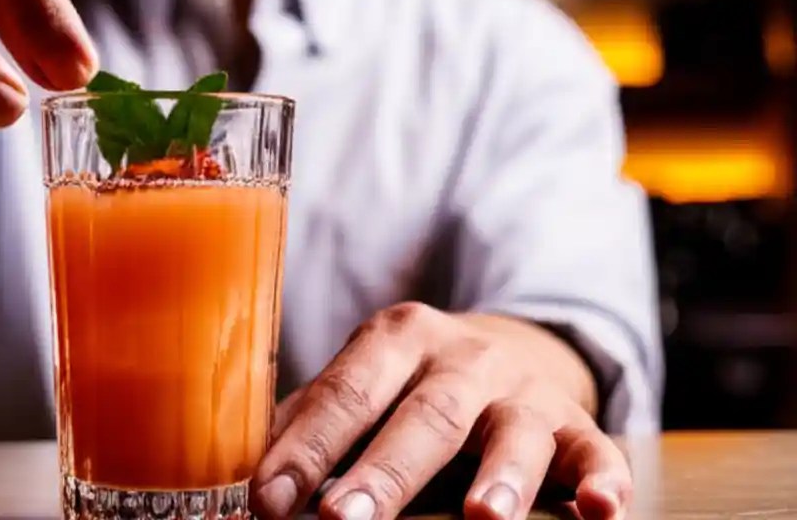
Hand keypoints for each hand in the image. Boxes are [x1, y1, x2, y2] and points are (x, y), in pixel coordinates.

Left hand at [252, 302, 630, 519]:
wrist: (507, 349)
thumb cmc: (406, 383)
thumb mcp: (359, 383)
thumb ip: (306, 425)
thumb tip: (239, 484)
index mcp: (394, 339)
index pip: (344, 393)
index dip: (304, 449)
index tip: (268, 500)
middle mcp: (463, 357)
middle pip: (423, 416)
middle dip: (384, 472)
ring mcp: (523, 390)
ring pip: (514, 433)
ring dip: (499, 478)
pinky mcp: (577, 423)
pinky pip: (597, 450)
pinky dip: (603, 481)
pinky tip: (600, 512)